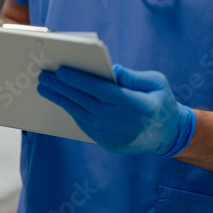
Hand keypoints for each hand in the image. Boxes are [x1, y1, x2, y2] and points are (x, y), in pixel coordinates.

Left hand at [37, 64, 195, 156]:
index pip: (102, 91)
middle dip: (62, 88)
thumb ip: (134, 76)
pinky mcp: (108, 143)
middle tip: (44, 76)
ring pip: (81, 114)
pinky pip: (85, 125)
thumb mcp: (157, 82)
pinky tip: (61, 100)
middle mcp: (123, 122)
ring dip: (61, 100)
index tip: (61, 71)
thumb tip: (112, 69)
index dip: (80, 81)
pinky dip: (71, 111)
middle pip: (86, 102)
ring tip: (45, 87)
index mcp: (137, 105)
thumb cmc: (161, 101)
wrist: (168, 135)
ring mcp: (114, 135)